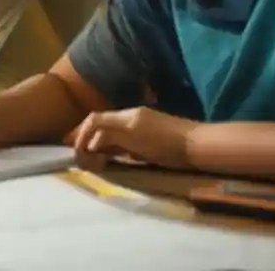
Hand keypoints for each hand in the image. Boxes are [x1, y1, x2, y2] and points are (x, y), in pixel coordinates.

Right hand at [71, 107, 196, 171]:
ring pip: (113, 131)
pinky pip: (125, 136)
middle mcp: (132, 116)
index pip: (94, 119)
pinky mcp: (151, 134)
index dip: (81, 133)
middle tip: (79, 154)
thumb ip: (111, 136)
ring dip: (100, 142)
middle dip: (87, 138)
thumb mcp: (134, 141)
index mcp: (126, 117)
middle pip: (102, 124)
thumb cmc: (167, 145)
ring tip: (93, 158)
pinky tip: (115, 156)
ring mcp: (142, 123)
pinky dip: (114, 145)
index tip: (75, 149)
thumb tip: (91, 140)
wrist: (200, 146)